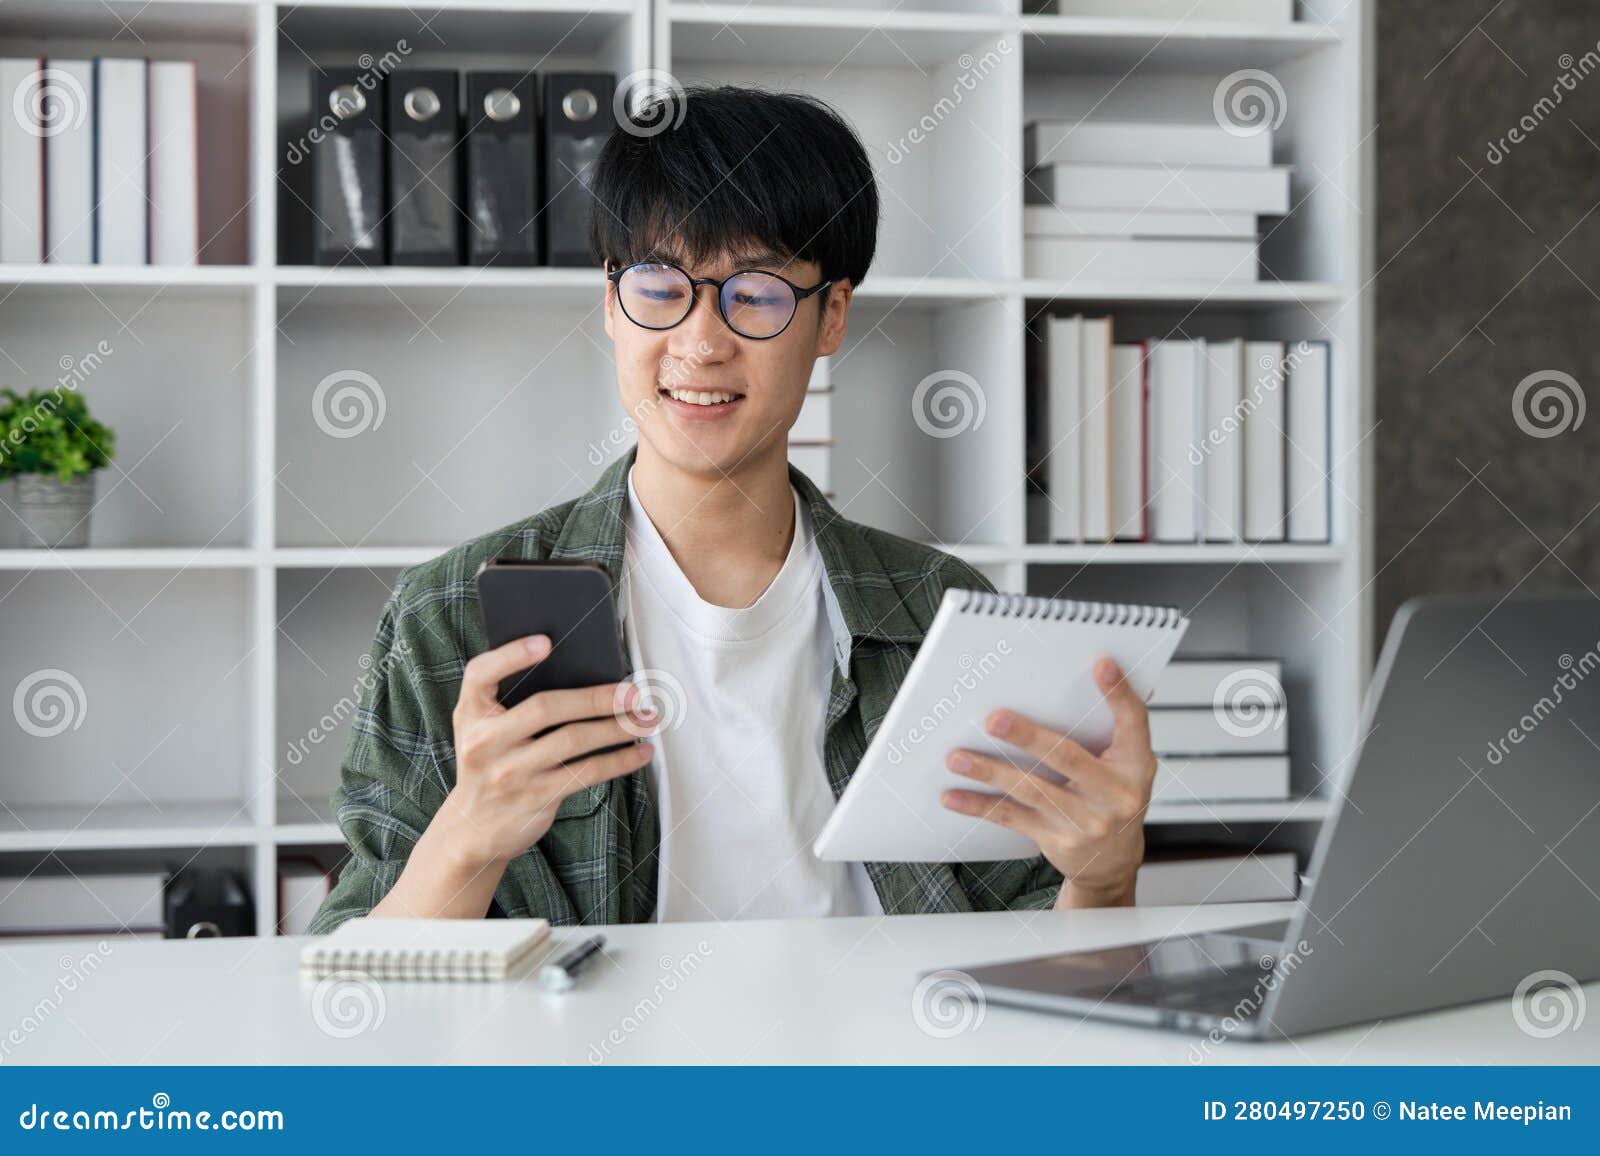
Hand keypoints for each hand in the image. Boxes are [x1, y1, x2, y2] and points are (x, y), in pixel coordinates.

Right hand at [436, 633, 655, 870]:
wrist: (472, 830)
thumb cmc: (488, 764)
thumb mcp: (481, 729)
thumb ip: (509, 701)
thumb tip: (581, 673)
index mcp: (470, 713)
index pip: (480, 674)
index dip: (511, 655)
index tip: (546, 642)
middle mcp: (485, 741)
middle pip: (546, 707)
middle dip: (596, 697)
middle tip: (633, 692)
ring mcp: (510, 771)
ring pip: (573, 740)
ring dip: (617, 727)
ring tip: (645, 718)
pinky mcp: (535, 797)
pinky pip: (586, 772)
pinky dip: (619, 761)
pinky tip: (639, 752)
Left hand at [940, 656, 1153, 908]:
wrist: (1113, 862)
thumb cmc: (1113, 798)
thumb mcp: (1125, 763)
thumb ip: (1109, 728)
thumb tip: (1089, 675)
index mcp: (1135, 764)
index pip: (1133, 723)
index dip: (1119, 693)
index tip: (1101, 665)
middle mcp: (1115, 794)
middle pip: (1068, 758)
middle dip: (1028, 738)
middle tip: (994, 719)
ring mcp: (1086, 821)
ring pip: (1031, 790)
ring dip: (990, 771)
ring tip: (957, 757)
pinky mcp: (1057, 840)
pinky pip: (1012, 817)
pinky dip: (979, 805)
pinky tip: (953, 795)